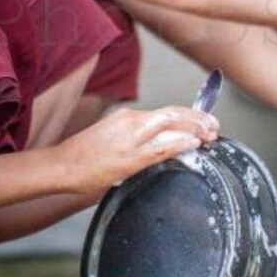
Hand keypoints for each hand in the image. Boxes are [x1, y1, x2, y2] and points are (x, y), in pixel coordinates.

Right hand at [58, 106, 219, 193]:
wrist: (63, 165)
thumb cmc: (84, 157)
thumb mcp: (113, 137)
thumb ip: (136, 139)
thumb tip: (158, 148)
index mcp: (128, 117)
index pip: (166, 112)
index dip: (189, 116)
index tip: (204, 121)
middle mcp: (131, 122)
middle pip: (173, 113)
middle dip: (198, 119)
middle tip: (214, 126)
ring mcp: (131, 139)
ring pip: (170, 125)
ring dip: (194, 129)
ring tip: (209, 136)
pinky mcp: (129, 158)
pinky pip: (161, 148)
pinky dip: (180, 144)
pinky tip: (193, 145)